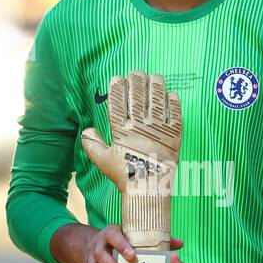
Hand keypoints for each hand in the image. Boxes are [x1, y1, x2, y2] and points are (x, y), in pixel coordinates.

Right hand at [78, 225, 182, 262]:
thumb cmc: (119, 241)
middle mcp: (97, 247)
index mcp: (110, 234)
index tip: (134, 256)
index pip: (115, 237)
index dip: (123, 246)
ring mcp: (90, 261)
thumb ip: (155, 240)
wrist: (91, 242)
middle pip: (102, 256)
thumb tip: (180, 243)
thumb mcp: (133, 236)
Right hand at [81, 71, 181, 250]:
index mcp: (121, 131)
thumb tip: (87, 130)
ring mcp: (158, 130)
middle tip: (136, 72)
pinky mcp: (174, 135)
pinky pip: (175, 112)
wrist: (148, 190)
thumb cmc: (124, 176)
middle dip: (136, 80)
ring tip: (154, 77)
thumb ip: (92, 144)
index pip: (117, 102)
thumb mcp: (103, 161)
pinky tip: (170, 94)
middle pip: (137, 96)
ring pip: (157, 99)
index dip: (117, 87)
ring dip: (155, 85)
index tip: (117, 78)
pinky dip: (173, 101)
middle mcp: (139, 127)